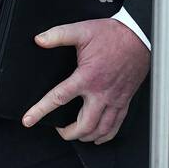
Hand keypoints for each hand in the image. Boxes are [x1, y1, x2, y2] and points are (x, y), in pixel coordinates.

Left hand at [22, 18, 150, 143]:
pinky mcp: (125, 100)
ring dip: (87, 137)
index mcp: (87, 77)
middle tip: (60, 131)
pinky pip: (116, 125)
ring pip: (101, 130)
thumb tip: (40, 39)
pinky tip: (98, 136)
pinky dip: (106, 135)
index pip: (58, 98)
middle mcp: (101, 93)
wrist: (140, 37)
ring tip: (77, 135)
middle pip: (84, 125)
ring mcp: (115, 99)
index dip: (40, 111)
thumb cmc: (114, 35)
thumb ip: (58, 35)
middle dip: (69, 133)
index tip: (28, 120)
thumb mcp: (82, 31)